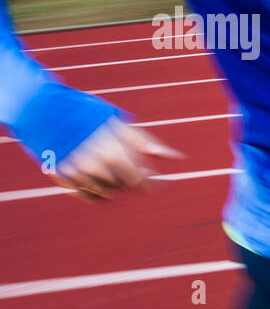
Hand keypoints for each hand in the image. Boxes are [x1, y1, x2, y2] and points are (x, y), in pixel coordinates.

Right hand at [53, 117, 183, 201]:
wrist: (52, 112)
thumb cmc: (94, 119)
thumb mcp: (125, 126)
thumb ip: (150, 145)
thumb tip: (179, 158)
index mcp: (113, 155)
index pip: (139, 182)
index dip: (149, 182)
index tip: (155, 180)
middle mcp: (95, 167)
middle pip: (123, 188)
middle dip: (131, 180)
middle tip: (129, 166)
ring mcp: (77, 174)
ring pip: (105, 194)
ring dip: (114, 186)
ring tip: (112, 168)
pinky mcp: (63, 178)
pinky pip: (86, 196)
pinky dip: (96, 193)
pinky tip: (100, 181)